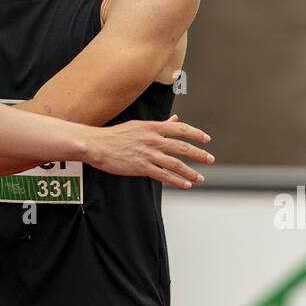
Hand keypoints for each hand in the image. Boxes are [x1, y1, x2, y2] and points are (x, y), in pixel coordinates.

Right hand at [86, 115, 212, 188]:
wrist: (96, 145)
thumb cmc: (114, 135)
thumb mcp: (138, 125)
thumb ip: (159, 125)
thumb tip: (174, 120)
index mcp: (152, 127)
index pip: (180, 128)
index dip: (195, 134)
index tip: (206, 139)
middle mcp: (153, 139)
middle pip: (182, 147)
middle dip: (199, 154)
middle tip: (210, 159)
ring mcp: (147, 154)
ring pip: (175, 163)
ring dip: (190, 172)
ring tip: (199, 178)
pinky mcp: (140, 167)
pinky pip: (163, 175)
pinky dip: (176, 181)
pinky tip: (185, 184)